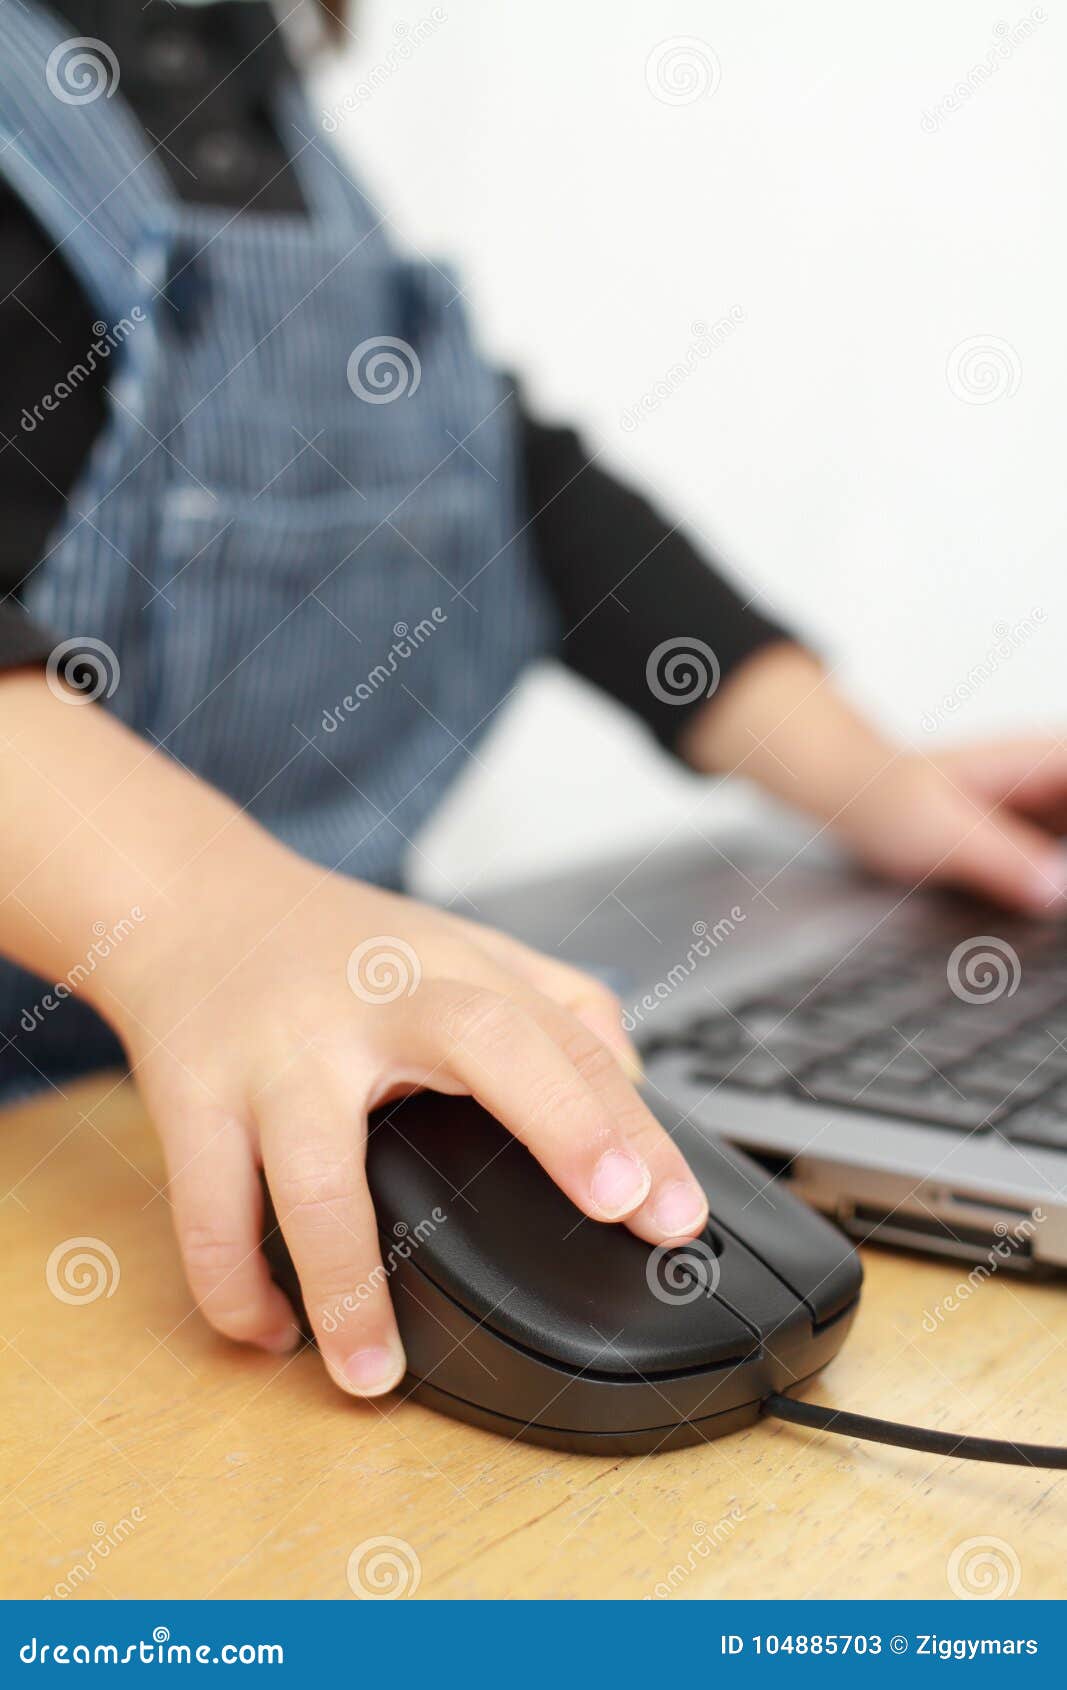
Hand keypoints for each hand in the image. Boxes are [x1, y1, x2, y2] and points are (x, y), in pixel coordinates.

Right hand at [110, 838, 709, 1396]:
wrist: (188, 899)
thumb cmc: (334, 942)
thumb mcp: (455, 944)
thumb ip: (554, 998)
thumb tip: (636, 1081)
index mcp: (448, 973)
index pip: (563, 1039)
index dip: (624, 1120)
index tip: (674, 1205)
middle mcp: (373, 1002)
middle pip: (481, 1042)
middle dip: (559, 1121)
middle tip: (617, 1206)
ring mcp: (278, 1050)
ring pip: (315, 1168)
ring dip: (344, 1279)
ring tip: (372, 1373)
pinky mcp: (191, 1096)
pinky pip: (208, 1210)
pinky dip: (235, 1286)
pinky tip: (273, 1331)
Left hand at [684, 643, 1066, 914]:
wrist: (849, 797)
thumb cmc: (883, 800)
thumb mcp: (935, 830)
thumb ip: (999, 858)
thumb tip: (1059, 890)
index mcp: (1047, 759)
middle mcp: (1059, 778)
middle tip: (1060, 903)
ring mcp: (1054, 809)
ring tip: (1054, 917)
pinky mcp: (1040, 839)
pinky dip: (1065, 888)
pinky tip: (1053, 915)